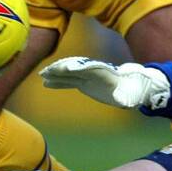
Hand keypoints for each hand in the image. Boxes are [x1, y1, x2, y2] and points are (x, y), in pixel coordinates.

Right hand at [39, 57, 170, 109]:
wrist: (128, 88)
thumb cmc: (129, 94)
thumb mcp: (128, 97)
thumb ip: (123, 98)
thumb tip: (122, 101)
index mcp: (103, 74)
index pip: (87, 69)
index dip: (76, 69)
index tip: (65, 68)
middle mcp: (92, 72)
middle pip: (74, 69)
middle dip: (61, 69)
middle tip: (47, 71)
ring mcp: (86, 77)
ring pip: (68, 74)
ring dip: (55, 74)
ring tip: (42, 75)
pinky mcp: (83, 82)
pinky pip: (68, 81)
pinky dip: (58, 82)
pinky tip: (46, 83)